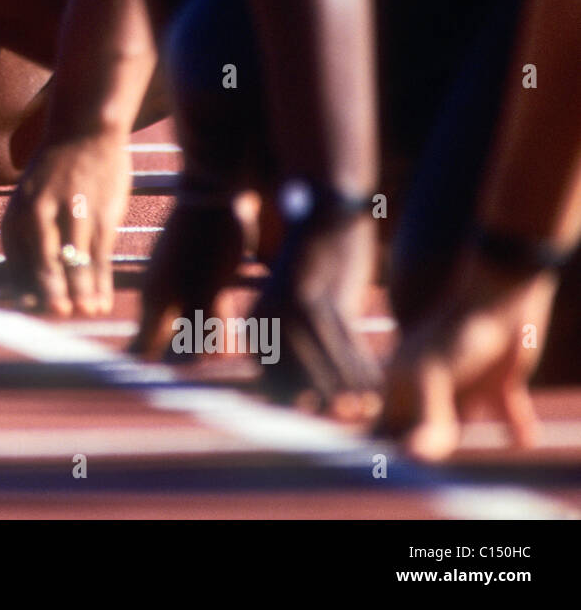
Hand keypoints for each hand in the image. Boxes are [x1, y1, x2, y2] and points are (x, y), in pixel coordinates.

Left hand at [0, 131, 128, 316]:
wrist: (83, 130)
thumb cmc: (55, 176)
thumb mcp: (28, 202)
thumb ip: (25, 242)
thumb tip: (17, 294)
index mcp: (14, 217)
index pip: (16, 264)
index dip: (24, 293)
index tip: (31, 313)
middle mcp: (38, 215)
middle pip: (44, 262)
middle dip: (50, 291)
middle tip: (56, 313)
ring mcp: (71, 213)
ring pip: (75, 260)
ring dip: (81, 291)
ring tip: (85, 313)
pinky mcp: (99, 212)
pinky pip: (99, 254)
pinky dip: (101, 281)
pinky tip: (102, 300)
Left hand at [254, 213, 381, 418]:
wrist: (326, 217)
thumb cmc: (313, 270)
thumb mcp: (291, 307)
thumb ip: (293, 347)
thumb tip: (305, 400)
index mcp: (258, 322)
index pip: (273, 377)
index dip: (298, 402)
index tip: (320, 415)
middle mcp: (273, 317)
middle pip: (299, 376)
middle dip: (324, 400)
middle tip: (348, 417)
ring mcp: (302, 306)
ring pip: (327, 364)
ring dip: (348, 389)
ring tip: (366, 406)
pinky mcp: (330, 296)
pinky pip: (349, 343)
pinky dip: (362, 368)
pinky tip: (376, 383)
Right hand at [380, 254, 555, 461]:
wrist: (501, 298)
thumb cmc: (456, 333)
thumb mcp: (435, 379)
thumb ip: (427, 421)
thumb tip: (412, 460)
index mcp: (402, 383)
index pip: (386, 425)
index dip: (386, 448)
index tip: (396, 468)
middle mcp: (428, 388)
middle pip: (421, 431)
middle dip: (426, 449)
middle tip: (433, 464)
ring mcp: (462, 388)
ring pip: (462, 426)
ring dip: (471, 440)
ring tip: (481, 450)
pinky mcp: (497, 386)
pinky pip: (506, 414)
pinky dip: (516, 428)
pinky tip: (526, 438)